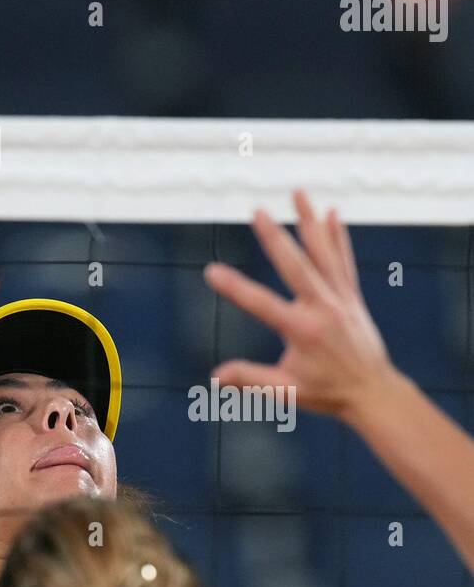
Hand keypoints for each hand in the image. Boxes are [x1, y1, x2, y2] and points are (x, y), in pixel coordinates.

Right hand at [203, 191, 392, 420]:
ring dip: (310, 222)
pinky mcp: (351, 296)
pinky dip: (338, 237)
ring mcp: (340, 299)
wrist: (375, 392)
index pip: (262, 304)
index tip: (211, 271)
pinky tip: (332, 213)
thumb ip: (251, 380)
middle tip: (258, 212)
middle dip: (276, 238)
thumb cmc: (329, 392)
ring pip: (323, 253)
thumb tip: (214, 376)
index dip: (235, 288)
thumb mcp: (287, 391)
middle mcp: (324, 308)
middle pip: (297, 267)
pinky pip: (343, 261)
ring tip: (298, 194)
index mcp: (303, 330)